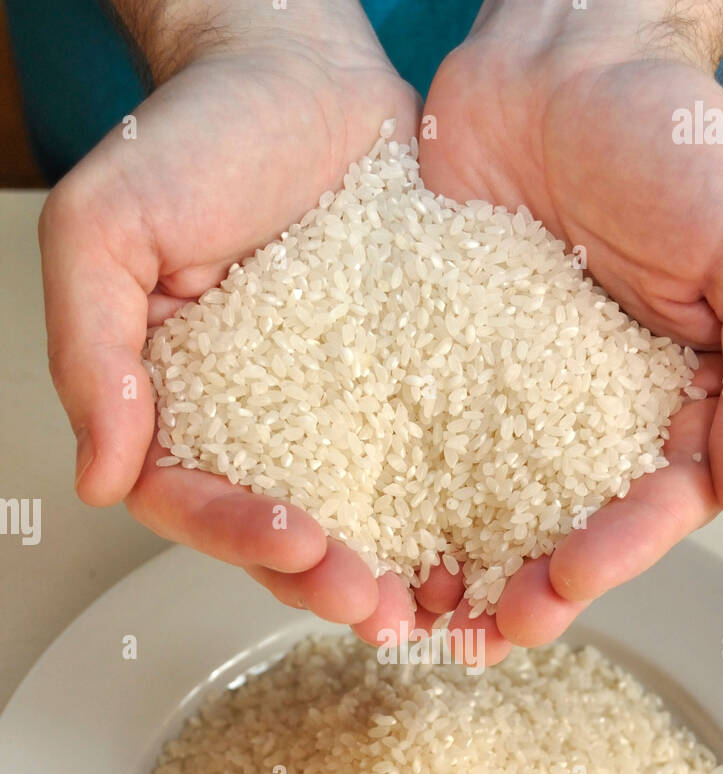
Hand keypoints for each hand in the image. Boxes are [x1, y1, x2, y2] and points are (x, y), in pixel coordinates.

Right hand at [39, 0, 417, 635]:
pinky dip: (451, 510)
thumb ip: (91, 348)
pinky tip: (485, 539)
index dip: (239, 537)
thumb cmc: (193, 135)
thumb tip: (100, 477)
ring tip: (435, 600)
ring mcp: (335, 416)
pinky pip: (427, 460)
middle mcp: (256, 428)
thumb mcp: (107, 225)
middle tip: (376, 606)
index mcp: (176, 408)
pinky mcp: (404, 391)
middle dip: (327, 579)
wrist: (302, 73)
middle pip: (281, 532)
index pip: (194, 502)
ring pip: (359, 516)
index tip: (295, 544)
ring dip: (393, 569)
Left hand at [413, 0, 722, 655]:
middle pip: (570, 527)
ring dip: (467, 572)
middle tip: (494, 627)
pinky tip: (378, 545)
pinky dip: (407, 504)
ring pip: (495, 509)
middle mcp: (599, 420)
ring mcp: (519, 402)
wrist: (559, 59)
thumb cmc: (674, 137)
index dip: (619, 552)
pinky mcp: (447, 372)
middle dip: (535, 586)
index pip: (657, 505)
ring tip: (429, 619)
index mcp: (686, 405)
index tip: (572, 580)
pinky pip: (427, 449)